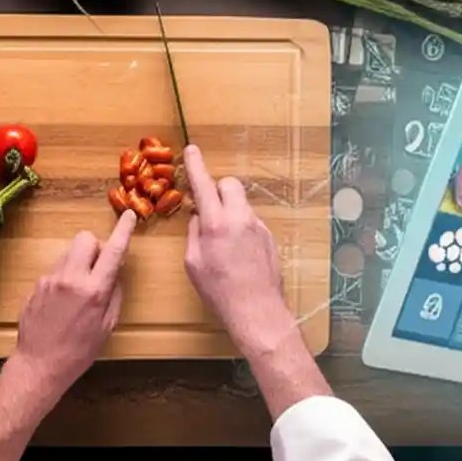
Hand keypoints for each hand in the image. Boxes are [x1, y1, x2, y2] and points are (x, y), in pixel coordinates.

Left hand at [14, 211, 136, 393]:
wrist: (40, 363)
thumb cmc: (78, 351)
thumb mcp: (108, 326)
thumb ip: (114, 292)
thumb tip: (115, 271)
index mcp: (94, 291)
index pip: (112, 251)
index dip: (123, 231)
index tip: (129, 216)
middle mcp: (71, 279)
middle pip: (85, 238)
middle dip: (95, 246)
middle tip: (98, 267)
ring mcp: (50, 279)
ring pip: (69, 252)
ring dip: (79, 262)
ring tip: (79, 290)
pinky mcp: (37, 284)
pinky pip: (56, 269)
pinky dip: (65, 277)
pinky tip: (63, 302)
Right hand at [182, 145, 293, 355]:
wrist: (257, 310)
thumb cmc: (220, 291)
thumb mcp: (193, 263)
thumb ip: (194, 233)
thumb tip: (198, 216)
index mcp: (216, 224)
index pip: (204, 184)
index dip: (195, 165)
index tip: (191, 150)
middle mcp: (240, 219)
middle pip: (230, 184)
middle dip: (218, 189)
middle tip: (208, 208)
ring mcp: (258, 227)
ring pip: (242, 204)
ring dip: (229, 211)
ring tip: (222, 240)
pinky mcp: (269, 237)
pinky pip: (251, 222)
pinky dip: (241, 228)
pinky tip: (237, 253)